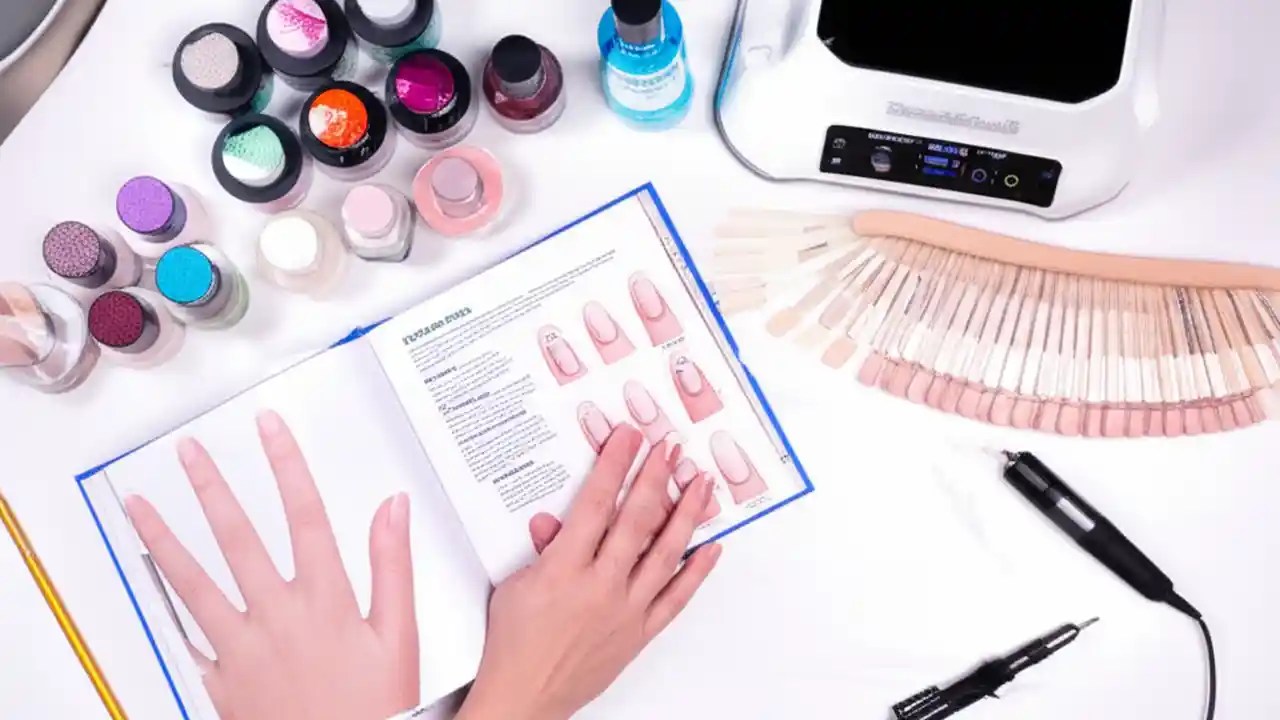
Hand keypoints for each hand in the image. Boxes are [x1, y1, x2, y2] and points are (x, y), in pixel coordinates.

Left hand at [124, 410, 419, 719]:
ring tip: (140, 505)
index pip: (304, 514)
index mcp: (326, 599)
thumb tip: (393, 508)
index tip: (270, 429)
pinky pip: (188, 638)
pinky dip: (168, 608)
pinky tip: (151, 584)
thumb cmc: (376, 707)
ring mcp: (243, 648)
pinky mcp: (222, 680)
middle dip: (211, 487)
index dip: (286, 464)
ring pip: (194, 582)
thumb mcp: (400, 635)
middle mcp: (278, 616)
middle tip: (190, 452)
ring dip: (164, 537)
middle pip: (238, 537)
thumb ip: (393, 564)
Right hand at [457, 425, 722, 719]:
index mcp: (565, 570)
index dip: (614, 465)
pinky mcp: (640, 633)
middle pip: (636, 521)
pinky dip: (696, 572)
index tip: (628, 439)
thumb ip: (542, 550)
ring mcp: (625, 611)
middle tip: (670, 448)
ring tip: (700, 484)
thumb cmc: (515, 645)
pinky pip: (676, 598)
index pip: (596, 504)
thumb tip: (554, 521)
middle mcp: (601, 588)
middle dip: (655, 478)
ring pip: (664, 554)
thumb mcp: (515, 586)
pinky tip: (711, 548)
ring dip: (685, 514)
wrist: (526, 698)